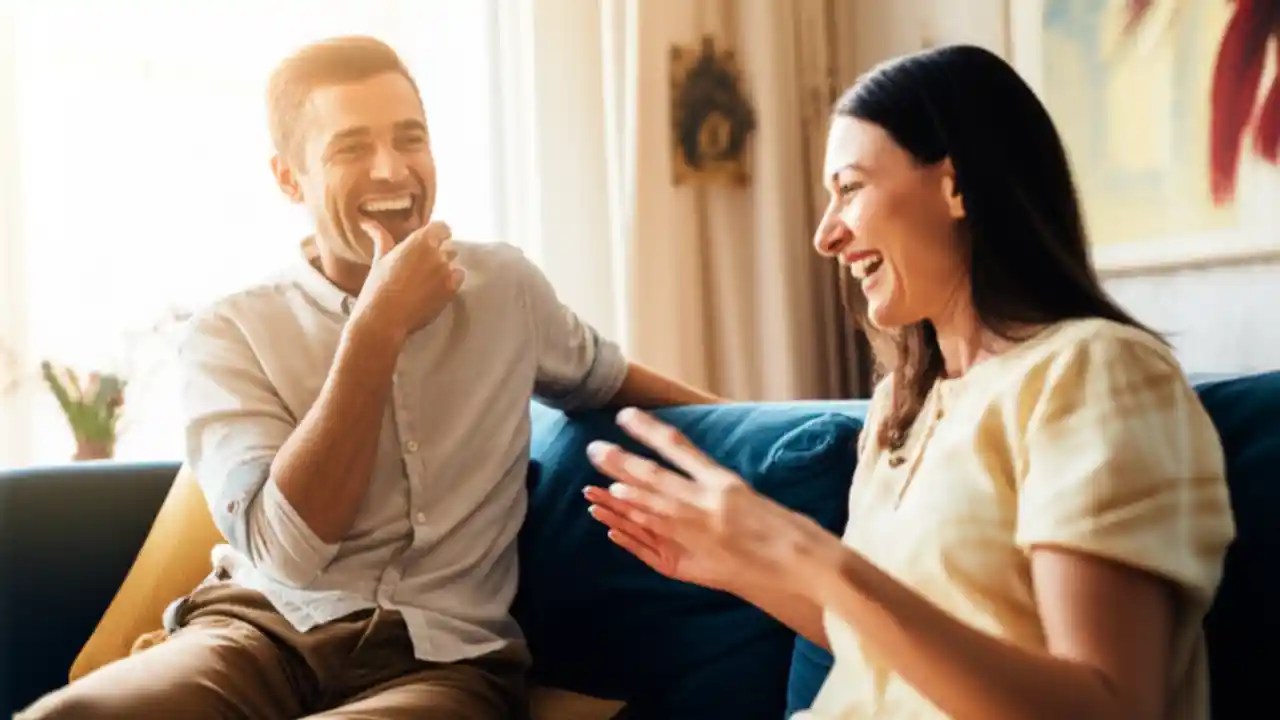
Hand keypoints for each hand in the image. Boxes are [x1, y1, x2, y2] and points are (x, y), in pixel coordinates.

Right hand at [353, 219, 464, 338]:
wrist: (384, 318)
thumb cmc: (378, 286)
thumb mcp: (379, 259)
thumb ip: (380, 237)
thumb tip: (366, 221)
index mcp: (420, 241)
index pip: (443, 228)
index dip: (439, 234)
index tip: (432, 242)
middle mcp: (437, 253)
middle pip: (449, 247)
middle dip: (440, 254)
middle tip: (424, 267)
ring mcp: (446, 271)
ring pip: (453, 264)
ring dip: (445, 269)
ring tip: (428, 282)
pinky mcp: (451, 289)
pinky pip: (458, 279)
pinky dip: (451, 282)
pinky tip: (435, 290)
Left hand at [583, 408, 839, 594]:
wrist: (805, 570)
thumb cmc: (790, 531)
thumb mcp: (753, 496)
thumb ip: (718, 485)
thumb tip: (690, 473)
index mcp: (724, 482)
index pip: (677, 447)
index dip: (647, 430)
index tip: (624, 414)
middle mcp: (706, 504)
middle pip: (653, 478)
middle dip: (621, 463)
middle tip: (593, 449)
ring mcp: (697, 535)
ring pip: (647, 512)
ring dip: (618, 499)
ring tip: (594, 487)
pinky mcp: (692, 563)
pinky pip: (652, 547)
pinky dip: (630, 536)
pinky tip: (610, 529)